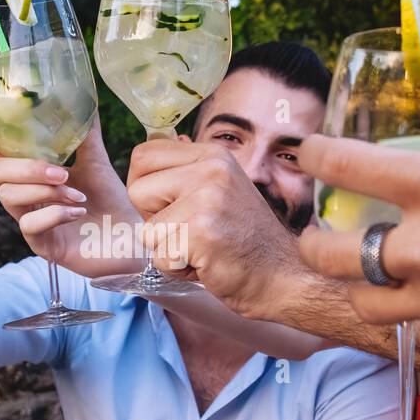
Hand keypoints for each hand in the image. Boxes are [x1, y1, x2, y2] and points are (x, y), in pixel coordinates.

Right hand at [0, 111, 142, 277]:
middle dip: (25, 167)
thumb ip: (83, 133)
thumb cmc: (110, 202)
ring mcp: (31, 223)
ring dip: (43, 190)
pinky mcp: (42, 246)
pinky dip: (53, 214)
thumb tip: (84, 97)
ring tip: (77, 194)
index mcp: (31, 175)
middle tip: (61, 172)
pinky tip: (76, 211)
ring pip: (9, 197)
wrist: (132, 238)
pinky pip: (29, 226)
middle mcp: (26, 198)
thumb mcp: (96, 161)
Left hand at [126, 138, 303, 319]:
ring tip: (202, 249)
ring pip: (147, 230)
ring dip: (168, 249)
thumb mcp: (219, 190)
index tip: (175, 207)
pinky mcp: (202, 232)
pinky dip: (178, 270)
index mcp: (212, 155)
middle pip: (137, 189)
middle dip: (154, 221)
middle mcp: (211, 168)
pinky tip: (208, 264)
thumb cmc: (245, 241)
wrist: (283, 278)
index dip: (147, 189)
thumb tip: (151, 141)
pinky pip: (160, 257)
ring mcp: (207, 198)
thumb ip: (186, 170)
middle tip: (191, 232)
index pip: (143, 154)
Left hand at [295, 122, 419, 379]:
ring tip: (369, 277)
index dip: (318, 157)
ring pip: (365, 303)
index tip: (306, 154)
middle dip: (314, 242)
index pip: (353, 168)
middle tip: (317, 236)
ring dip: (359, 288)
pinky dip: (411, 320)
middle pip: (333, 253)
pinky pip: (413, 334)